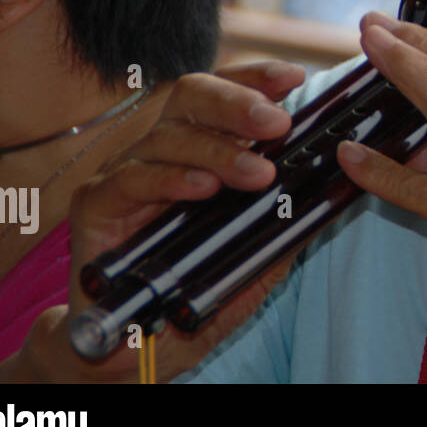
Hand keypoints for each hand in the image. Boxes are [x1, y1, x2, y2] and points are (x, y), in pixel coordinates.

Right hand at [0, 61, 307, 381]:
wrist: (134, 349)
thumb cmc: (196, 293)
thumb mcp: (253, 257)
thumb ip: (282, 225)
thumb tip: (330, 198)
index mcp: (200, 147)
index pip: (225, 94)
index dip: (256, 79)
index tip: (294, 77)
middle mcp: (162, 150)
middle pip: (192, 96)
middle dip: (238, 102)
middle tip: (277, 123)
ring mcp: (127, 172)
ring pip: (168, 136)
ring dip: (218, 150)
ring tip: (258, 174)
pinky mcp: (96, 204)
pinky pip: (132, 178)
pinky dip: (170, 179)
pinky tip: (202, 188)